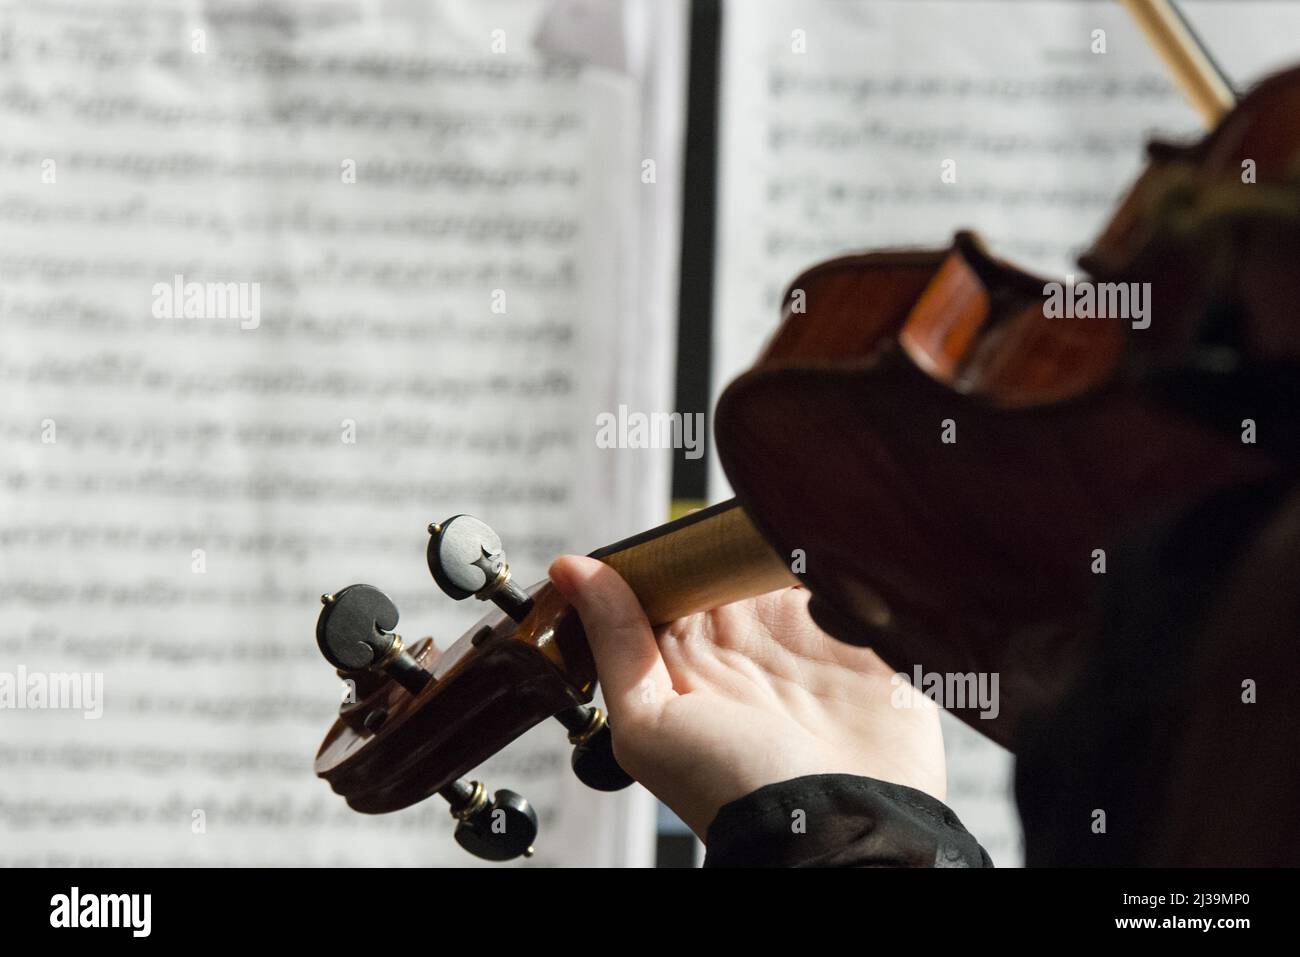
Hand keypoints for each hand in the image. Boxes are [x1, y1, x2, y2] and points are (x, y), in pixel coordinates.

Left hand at [548, 556, 946, 840]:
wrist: (840, 833)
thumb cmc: (735, 792)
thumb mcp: (650, 724)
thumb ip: (616, 642)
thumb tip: (570, 569)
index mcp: (687, 657)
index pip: (667, 578)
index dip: (669, 547)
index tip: (677, 525)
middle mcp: (743, 643)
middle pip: (727, 558)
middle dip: (727, 532)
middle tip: (736, 520)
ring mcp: (802, 637)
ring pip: (782, 557)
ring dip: (781, 533)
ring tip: (782, 520)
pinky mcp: (859, 638)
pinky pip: (843, 576)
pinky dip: (836, 554)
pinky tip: (825, 543)